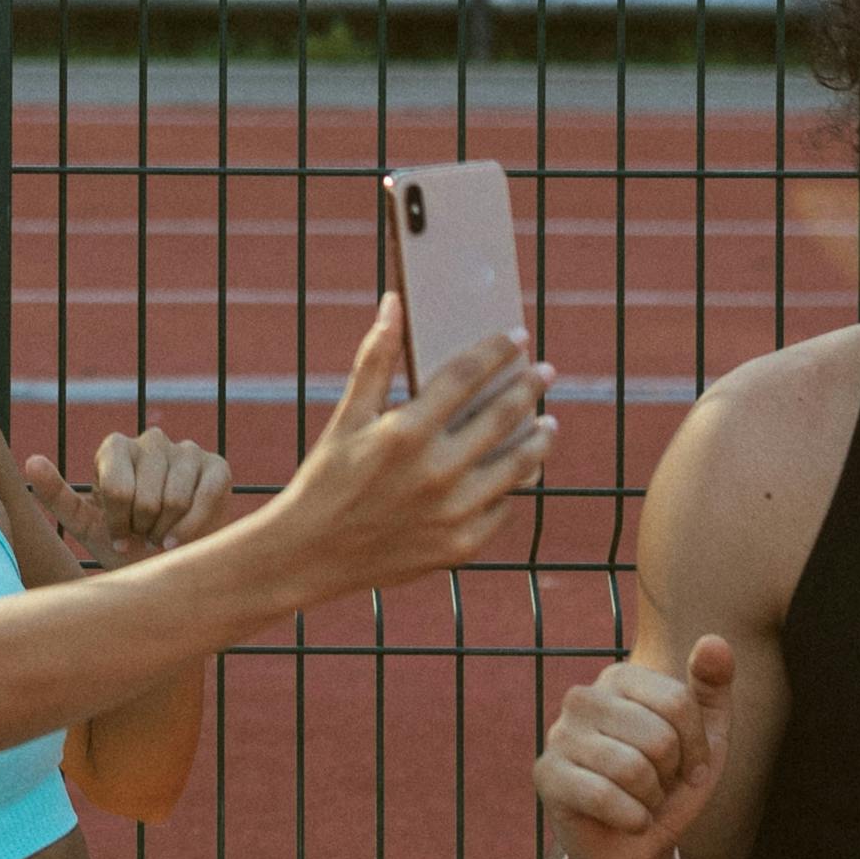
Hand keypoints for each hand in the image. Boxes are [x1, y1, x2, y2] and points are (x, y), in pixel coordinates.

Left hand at [22, 425, 229, 570]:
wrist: (168, 565)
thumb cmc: (123, 543)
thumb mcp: (85, 525)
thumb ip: (56, 495)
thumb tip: (30, 462)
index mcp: (114, 447)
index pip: (117, 488)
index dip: (119, 523)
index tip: (119, 535)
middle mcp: (151, 440)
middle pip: (146, 497)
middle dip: (143, 529)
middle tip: (144, 535)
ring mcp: (187, 450)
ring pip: (176, 499)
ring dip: (166, 530)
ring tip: (161, 534)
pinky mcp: (218, 467)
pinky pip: (207, 497)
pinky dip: (194, 528)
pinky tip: (183, 539)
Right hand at [257, 290, 552, 600]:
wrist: (311, 555)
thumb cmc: (326, 478)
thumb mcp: (348, 416)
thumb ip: (376, 359)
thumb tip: (394, 303)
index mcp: (406, 432)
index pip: (467, 375)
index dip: (497, 351)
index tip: (518, 336)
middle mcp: (436, 471)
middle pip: (502, 416)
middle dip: (529, 387)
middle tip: (546, 371)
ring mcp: (453, 512)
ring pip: (518, 466)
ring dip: (539, 439)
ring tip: (548, 424)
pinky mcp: (462, 545)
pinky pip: (502, 507)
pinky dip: (511, 487)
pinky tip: (517, 473)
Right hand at [537, 631, 736, 858]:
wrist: (635, 843)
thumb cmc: (670, 782)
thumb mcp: (706, 736)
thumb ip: (714, 686)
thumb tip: (715, 640)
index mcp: (620, 678)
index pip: (679, 703)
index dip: (697, 747)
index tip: (690, 765)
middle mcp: (583, 697)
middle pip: (658, 737)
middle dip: (671, 775)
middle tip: (658, 785)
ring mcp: (559, 735)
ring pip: (632, 768)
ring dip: (651, 799)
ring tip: (641, 800)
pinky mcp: (547, 776)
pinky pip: (604, 797)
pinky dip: (632, 819)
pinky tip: (628, 821)